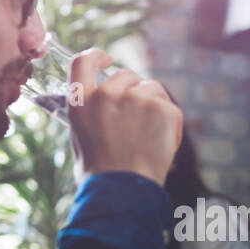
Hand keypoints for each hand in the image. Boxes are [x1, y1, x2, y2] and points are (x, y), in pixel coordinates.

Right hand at [67, 49, 182, 185]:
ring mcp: (135, 99)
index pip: (84, 62)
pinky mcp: (161, 108)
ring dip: (153, 103)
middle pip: (125, 76)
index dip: (97, 56)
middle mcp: (106, 95)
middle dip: (134, 90)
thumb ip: (91, 115)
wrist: (122, 192)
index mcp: (80, 102)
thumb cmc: (100, 175)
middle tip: (137, 119)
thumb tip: (103, 107)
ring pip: (151, 88)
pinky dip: (170, 122)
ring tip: (149, 134)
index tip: (108, 59)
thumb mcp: (80, 139)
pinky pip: (170, 106)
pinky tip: (162, 142)